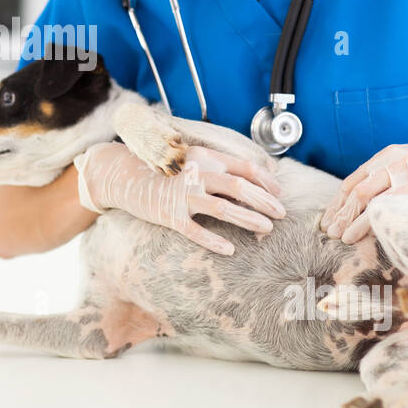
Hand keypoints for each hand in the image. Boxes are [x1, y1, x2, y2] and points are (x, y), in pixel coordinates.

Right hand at [74, 141, 285, 255]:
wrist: (126, 176)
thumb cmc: (166, 170)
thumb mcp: (194, 159)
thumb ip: (220, 166)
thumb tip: (257, 175)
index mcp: (206, 157)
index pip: (245, 167)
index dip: (266, 182)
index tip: (280, 194)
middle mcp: (196, 173)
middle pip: (240, 187)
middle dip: (265, 202)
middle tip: (281, 214)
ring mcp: (183, 195)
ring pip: (224, 209)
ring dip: (249, 219)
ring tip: (266, 229)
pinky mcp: (170, 216)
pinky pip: (196, 231)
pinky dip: (214, 241)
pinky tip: (230, 250)